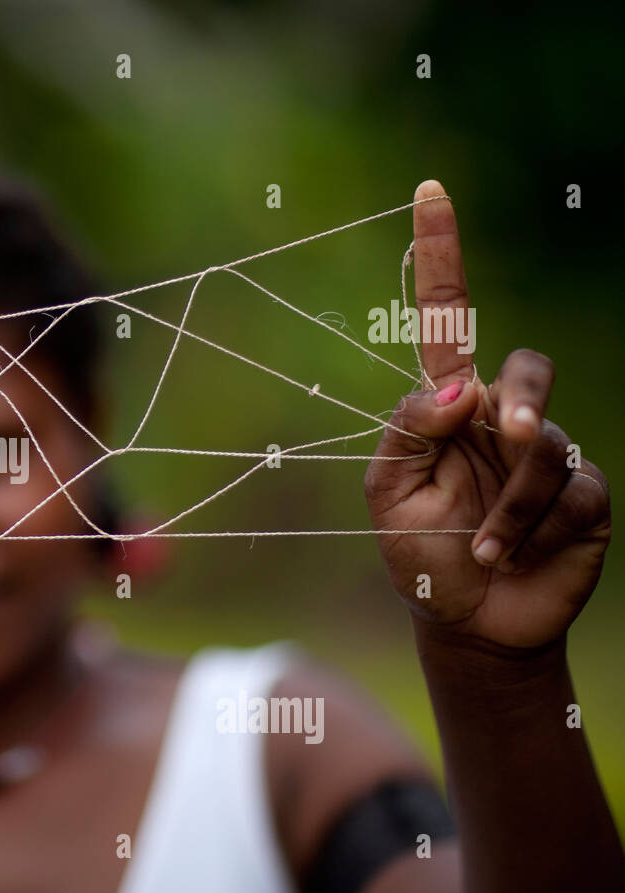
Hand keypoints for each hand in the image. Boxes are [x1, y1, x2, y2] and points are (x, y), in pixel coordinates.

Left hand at [365, 182, 609, 653]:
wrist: (469, 619)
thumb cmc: (419, 551)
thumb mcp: (388, 493)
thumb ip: (408, 431)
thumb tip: (459, 384)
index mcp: (448, 407)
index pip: (447, 318)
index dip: (440, 257)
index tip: (428, 190)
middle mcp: (503, 417)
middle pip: (527, 369)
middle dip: (520, 402)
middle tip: (506, 433)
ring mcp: (551, 451)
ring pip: (549, 443)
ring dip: (511, 502)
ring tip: (485, 545)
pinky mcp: (588, 492)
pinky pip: (576, 491)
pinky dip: (536, 530)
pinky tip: (515, 555)